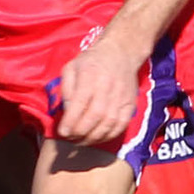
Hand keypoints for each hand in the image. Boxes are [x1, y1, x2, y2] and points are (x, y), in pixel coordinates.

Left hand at [56, 29, 147, 145]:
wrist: (120, 52)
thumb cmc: (91, 62)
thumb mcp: (71, 68)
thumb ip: (66, 90)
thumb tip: (67, 113)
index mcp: (90, 75)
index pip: (80, 102)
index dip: (71, 121)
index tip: (63, 132)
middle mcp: (107, 87)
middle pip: (95, 116)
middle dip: (80, 132)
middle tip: (70, 139)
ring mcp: (121, 97)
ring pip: (109, 123)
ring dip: (93, 137)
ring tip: (81, 141)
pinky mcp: (130, 104)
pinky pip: (121, 125)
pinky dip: (108, 136)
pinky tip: (97, 138)